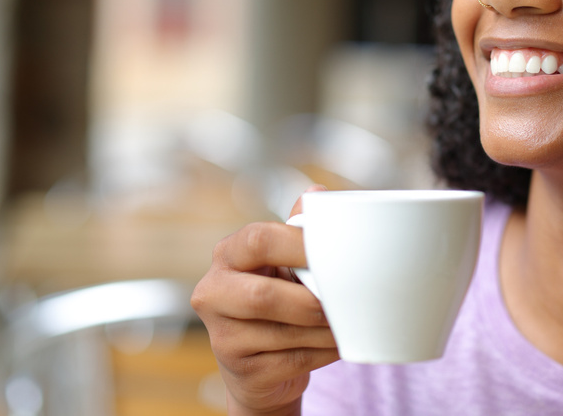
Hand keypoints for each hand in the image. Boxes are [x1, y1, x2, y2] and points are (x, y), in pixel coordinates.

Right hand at [191, 185, 337, 415]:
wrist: (259, 367)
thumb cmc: (276, 301)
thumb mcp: (282, 263)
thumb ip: (297, 230)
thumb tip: (318, 192)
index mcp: (227, 255)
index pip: (259, 240)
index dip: (299, 243)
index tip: (336, 249)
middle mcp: (213, 293)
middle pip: (263, 296)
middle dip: (311, 301)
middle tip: (342, 300)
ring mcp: (222, 337)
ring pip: (285, 333)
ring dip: (327, 329)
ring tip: (349, 323)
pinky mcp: (241, 371)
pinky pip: (294, 360)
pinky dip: (325, 351)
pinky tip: (337, 344)